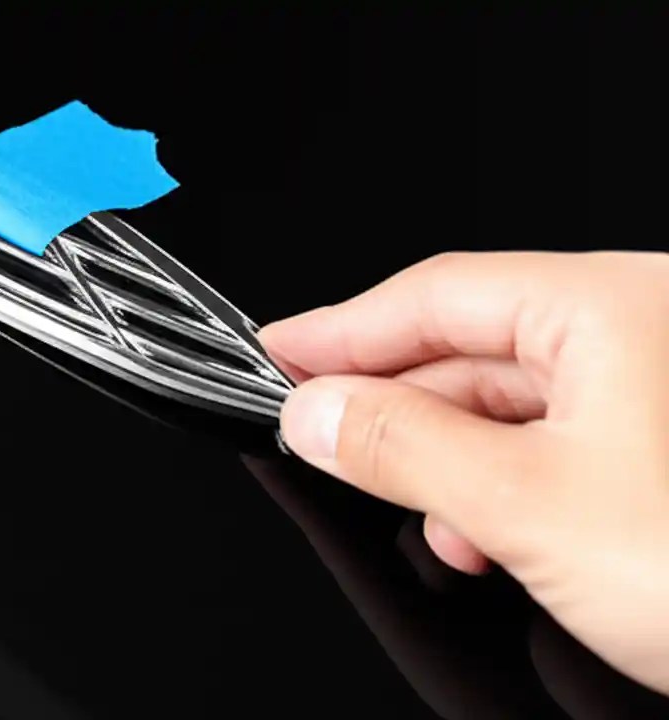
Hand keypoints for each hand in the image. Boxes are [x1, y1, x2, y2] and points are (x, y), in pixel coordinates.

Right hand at [259, 251, 668, 693]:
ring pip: (516, 403)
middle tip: (321, 438)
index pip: (440, 294)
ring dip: (450, 461)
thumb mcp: (527, 506)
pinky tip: (486, 535)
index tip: (277, 352)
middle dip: (396, 405)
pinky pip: (559, 444)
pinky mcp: (664, 448)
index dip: (344, 327)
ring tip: (423, 519)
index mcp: (616, 305)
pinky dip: (505, 488)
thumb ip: (403, 446)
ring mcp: (659, 389)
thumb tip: (316, 410)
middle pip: (475, 346)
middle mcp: (645, 329)